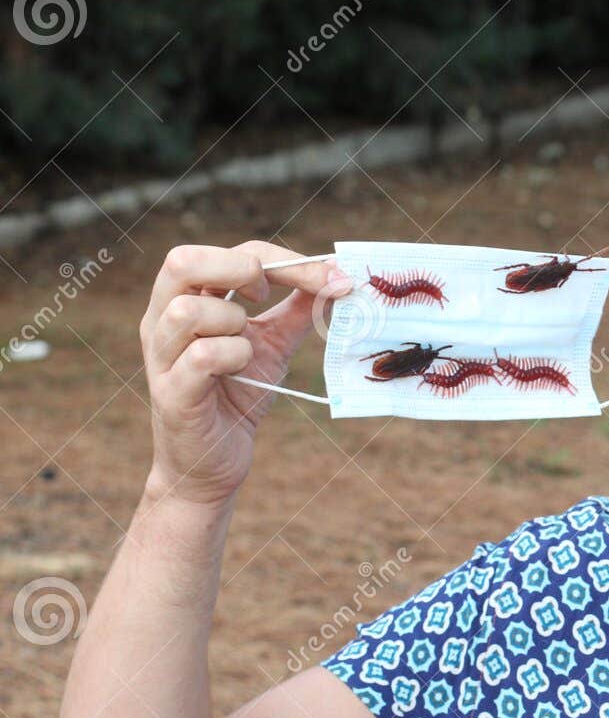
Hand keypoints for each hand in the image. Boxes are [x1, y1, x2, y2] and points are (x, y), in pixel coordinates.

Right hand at [141, 241, 352, 505]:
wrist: (214, 464)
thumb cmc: (237, 396)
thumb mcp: (274, 345)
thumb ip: (299, 310)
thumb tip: (338, 280)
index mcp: (187, 299)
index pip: (229, 253)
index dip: (282, 260)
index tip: (331, 279)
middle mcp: (163, 319)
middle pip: (183, 261)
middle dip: (241, 270)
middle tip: (268, 297)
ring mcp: (162, 356)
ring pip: (188, 310)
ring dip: (233, 321)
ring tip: (247, 349)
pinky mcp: (171, 392)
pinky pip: (202, 356)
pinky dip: (234, 355)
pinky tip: (244, 369)